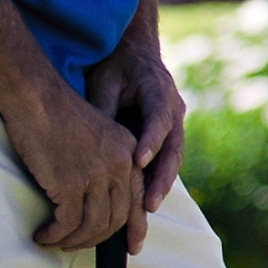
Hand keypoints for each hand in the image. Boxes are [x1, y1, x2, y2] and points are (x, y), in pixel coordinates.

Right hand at [2, 83, 148, 255]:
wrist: (36, 97)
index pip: (139, 199)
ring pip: (92, 225)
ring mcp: (97, 174)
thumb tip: (100, 203)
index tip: (132, 247)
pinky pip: (67, 223)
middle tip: (73, 246)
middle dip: (96, 239)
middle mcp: (120, 165)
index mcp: (129, 154)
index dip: (136, 227)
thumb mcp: (96, 139)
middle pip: (116, 218)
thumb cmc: (57, 117)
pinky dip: (54, 234)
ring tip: (53, 240)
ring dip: (71, 240)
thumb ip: (105, 166)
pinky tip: (42, 235)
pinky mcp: (71, 182)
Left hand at [96, 36, 189, 208]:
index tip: (138, 162)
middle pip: (173, 149)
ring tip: (147, 212)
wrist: (134, 55)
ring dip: (161, 186)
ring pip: (172, 160)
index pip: (159, 119)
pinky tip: (143, 205)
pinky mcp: (167, 137)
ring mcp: (174, 125)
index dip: (151, 141)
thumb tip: (93, 142)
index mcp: (159, 91)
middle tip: (149, 205)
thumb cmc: (115, 67)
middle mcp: (174, 110)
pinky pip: (164, 162)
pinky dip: (155, 182)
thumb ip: (103, 109)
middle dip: (161, 179)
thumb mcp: (104, 81)